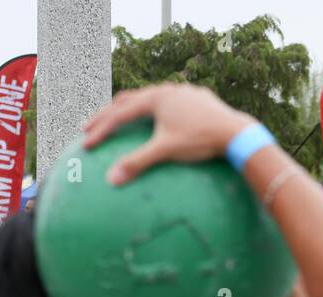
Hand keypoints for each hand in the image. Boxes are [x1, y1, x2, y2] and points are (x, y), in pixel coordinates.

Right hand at [81, 84, 256, 184]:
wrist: (236, 133)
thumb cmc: (200, 140)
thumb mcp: (165, 152)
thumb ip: (137, 163)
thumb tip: (112, 180)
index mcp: (154, 98)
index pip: (119, 114)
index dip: (101, 129)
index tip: (86, 143)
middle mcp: (166, 89)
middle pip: (129, 101)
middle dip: (109, 115)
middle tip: (90, 126)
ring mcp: (183, 92)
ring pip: (150, 98)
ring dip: (132, 108)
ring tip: (120, 117)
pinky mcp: (198, 98)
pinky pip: (171, 103)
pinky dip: (157, 111)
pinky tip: (160, 120)